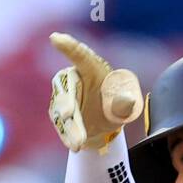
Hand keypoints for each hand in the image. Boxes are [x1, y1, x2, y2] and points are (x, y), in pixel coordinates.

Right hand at [48, 32, 142, 153]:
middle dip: (66, 102)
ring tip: (79, 142)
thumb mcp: (125, 108)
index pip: (80, 55)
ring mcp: (63, 93)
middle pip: (66, 87)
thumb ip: (125, 105)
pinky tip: (75, 144)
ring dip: (69, 125)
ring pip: (60, 107)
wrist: (104, 127)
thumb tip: (127, 101)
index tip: (55, 38)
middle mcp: (75, 77)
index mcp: (93, 69)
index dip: (68, 47)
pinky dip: (66, 133)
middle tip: (69, 114)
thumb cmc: (116, 109)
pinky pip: (59, 121)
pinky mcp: (56, 108)